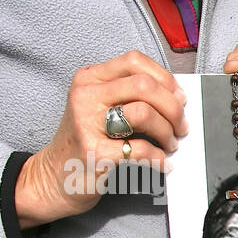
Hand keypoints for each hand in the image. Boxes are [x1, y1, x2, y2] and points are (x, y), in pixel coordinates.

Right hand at [16, 50, 185, 228]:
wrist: (57, 176)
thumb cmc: (87, 141)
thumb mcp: (101, 107)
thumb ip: (130, 95)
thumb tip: (177, 96)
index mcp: (90, 78)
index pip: (134, 61)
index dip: (165, 79)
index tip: (179, 98)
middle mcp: (86, 96)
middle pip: (144, 86)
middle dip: (173, 108)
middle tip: (180, 126)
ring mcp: (87, 123)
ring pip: (144, 113)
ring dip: (167, 132)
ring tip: (169, 144)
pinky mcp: (94, 152)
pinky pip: (140, 149)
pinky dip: (159, 157)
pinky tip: (161, 162)